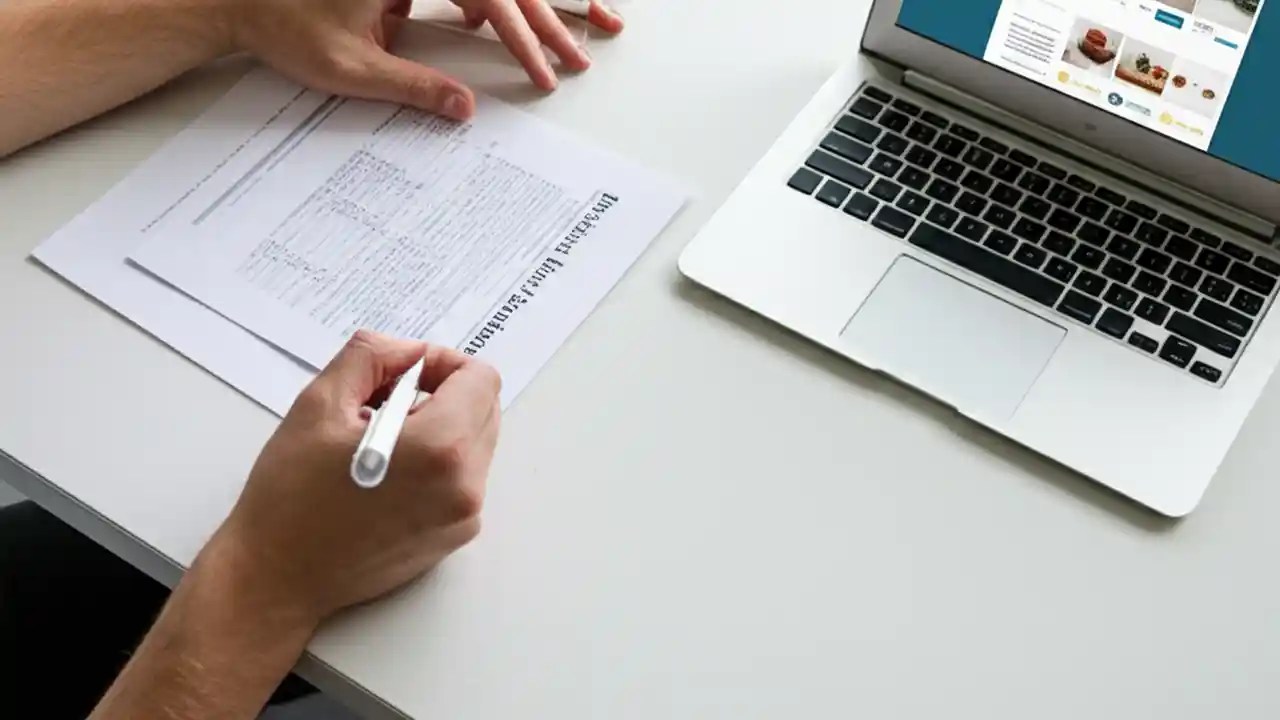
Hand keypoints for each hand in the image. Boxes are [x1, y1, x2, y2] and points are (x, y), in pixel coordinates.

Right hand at [211, 330, 501, 625]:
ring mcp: (463, 518)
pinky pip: (462, 480)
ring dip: (440, 430)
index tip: (403, 376)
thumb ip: (372, 357)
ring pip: (476, 445)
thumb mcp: (319, 403)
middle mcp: (464, 486)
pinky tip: (387, 476)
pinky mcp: (453, 539)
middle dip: (443, 395)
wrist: (276, 578)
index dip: (441, 364)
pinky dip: (436, 465)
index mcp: (441, 448)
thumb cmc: (290, 497)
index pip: (480, 378)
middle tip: (386, 405)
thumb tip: (410, 352)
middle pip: (485, 409)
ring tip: (382, 443)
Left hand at [229, 0, 624, 120]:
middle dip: (549, 17)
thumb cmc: (283, 25)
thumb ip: (411, 87)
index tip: (544, 72)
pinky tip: (491, 25)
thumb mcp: (348, 66)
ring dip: (534, 6)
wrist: (239, 0)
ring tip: (575, 31)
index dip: (523, 36)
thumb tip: (463, 108)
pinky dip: (494, 3)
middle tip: (582, 54)